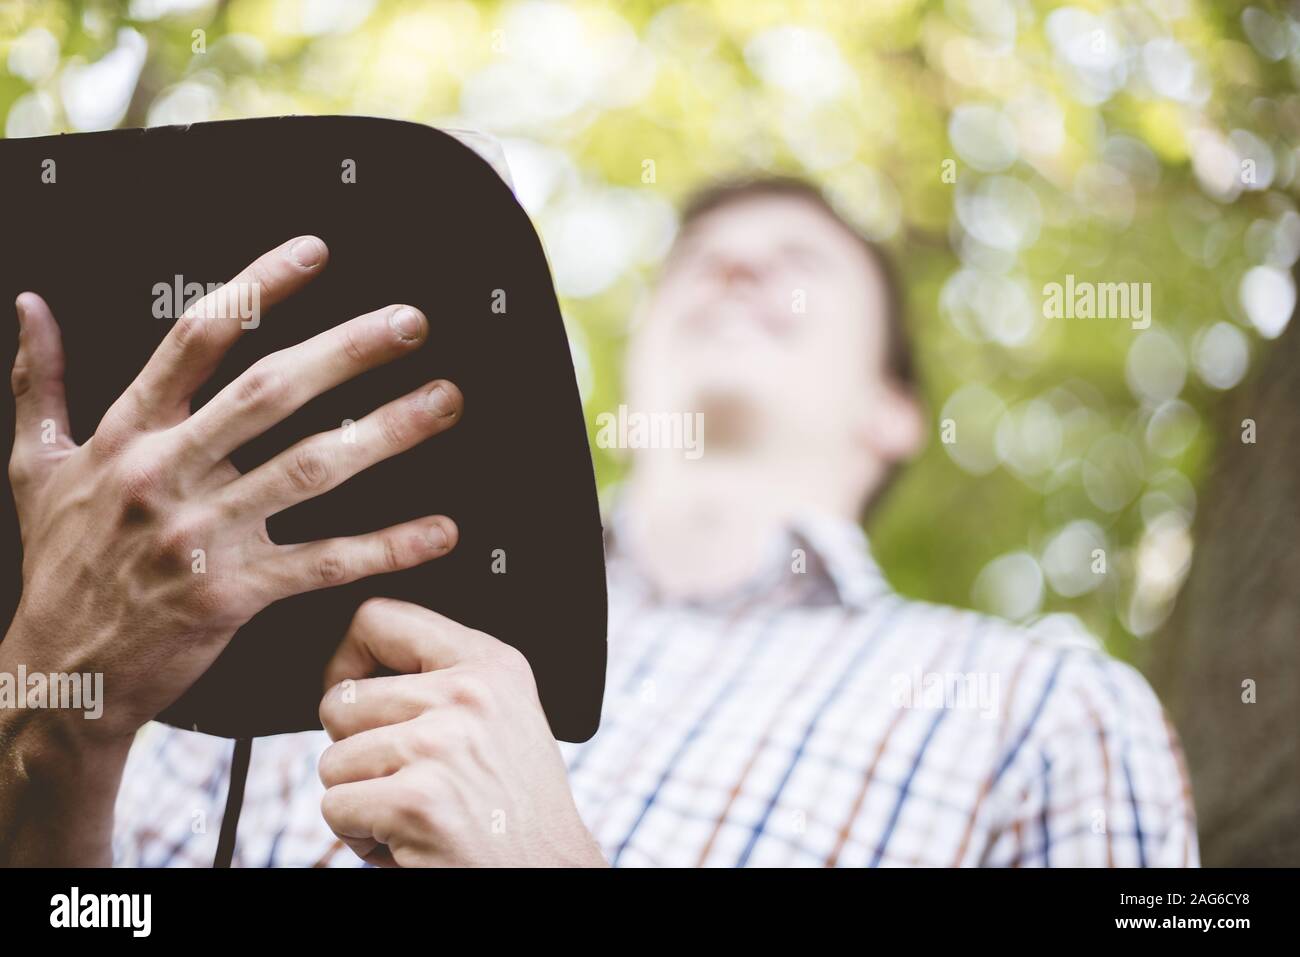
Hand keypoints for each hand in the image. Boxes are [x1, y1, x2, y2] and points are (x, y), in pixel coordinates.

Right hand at [3, 236, 463, 740]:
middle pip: (270, 392)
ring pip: (310, 468)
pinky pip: (325, 562)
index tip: (315, 252)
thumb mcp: (35, 468)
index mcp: (127, 434)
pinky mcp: (234, 592)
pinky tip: (440, 530)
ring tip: (443, 403)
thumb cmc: (60, 566)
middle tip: (410, 322)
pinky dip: (387, 546)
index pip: (197, 339)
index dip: (257, 287)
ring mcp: (203, 534)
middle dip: (347, 351)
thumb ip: (40, 383)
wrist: (61, 674)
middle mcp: (167, 473)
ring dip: (385, 432)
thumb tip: (30, 306)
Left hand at [318, 599, 605, 866]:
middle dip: (354, 750)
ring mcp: (440, 745)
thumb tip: (354, 664)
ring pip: (332, 760)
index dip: (347, 657)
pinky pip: (335, 808)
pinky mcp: (416, 800)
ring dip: (360, 798)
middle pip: (339, 700)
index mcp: (490, 663)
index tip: (359, 694)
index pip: (379, 617)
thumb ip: (444, 679)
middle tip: (403, 778)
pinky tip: (410, 839)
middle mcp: (469, 694)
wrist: (548, 873)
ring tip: (413, 811)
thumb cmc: (516, 806)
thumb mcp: (503, 715)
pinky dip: (361, 837)